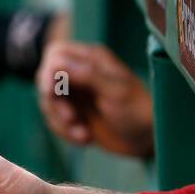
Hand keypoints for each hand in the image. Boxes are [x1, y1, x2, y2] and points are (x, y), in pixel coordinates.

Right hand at [35, 40, 153, 156]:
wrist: (149, 140)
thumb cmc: (138, 110)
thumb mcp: (115, 91)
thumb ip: (87, 75)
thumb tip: (57, 63)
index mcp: (92, 58)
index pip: (56, 53)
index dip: (48, 71)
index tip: (51, 92)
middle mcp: (81, 73)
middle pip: (45, 80)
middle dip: (54, 102)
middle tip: (72, 118)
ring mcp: (77, 95)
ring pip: (48, 103)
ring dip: (60, 122)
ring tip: (84, 135)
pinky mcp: (75, 115)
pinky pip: (55, 121)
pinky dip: (65, 133)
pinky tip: (85, 140)